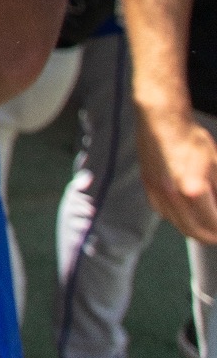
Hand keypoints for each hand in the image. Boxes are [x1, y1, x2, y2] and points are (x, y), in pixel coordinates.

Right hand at [137, 105, 216, 243]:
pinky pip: (163, 212)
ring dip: (194, 229)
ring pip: (177, 224)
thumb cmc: (192, 139)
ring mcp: (157, 192)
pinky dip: (176, 218)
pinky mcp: (147, 186)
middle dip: (211, 236)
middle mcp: (172, 195)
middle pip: (194, 231)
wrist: (161, 121)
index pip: (213, 225)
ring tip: (206, 225)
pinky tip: (185, 211)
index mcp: (193, 190)